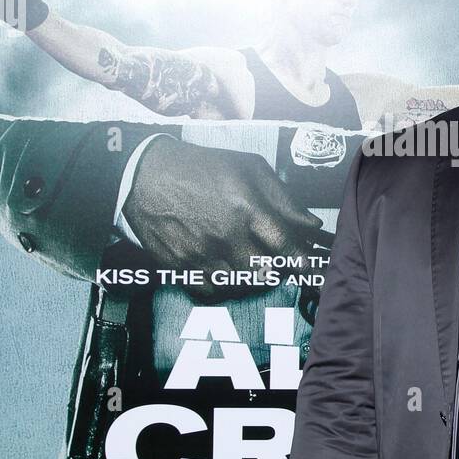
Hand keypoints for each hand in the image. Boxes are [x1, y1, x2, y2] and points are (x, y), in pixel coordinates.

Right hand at [123, 134, 322, 298]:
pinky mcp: (180, 266)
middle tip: (274, 260)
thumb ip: (283, 198)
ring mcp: (201, 254)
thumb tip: (311, 225)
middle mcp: (225, 235)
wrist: (146, 175)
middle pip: (265, 272)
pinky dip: (222, 285)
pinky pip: (212, 291)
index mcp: (246, 208)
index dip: (301, 261)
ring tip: (248, 261)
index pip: (285, 246)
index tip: (309, 268)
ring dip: (250, 278)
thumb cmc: (203, 168)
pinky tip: (223, 267)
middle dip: (275, 269)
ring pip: (240, 285)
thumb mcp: (249, 168)